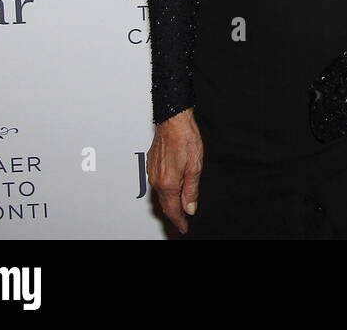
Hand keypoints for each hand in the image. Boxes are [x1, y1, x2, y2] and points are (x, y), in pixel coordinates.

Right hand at [147, 108, 202, 233]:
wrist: (173, 120)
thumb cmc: (185, 138)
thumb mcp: (195, 167)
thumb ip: (191, 190)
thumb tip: (190, 208)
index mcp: (168, 183)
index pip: (172, 209)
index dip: (179, 220)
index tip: (184, 227)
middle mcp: (157, 179)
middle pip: (165, 203)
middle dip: (174, 213)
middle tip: (183, 220)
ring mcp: (152, 172)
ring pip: (161, 193)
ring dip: (170, 200)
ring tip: (179, 206)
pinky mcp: (151, 164)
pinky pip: (158, 183)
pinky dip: (165, 189)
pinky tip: (173, 187)